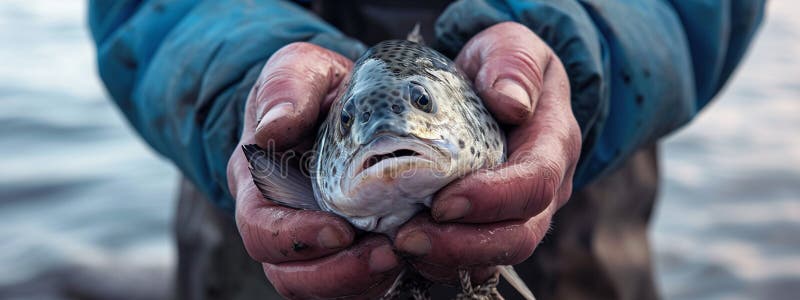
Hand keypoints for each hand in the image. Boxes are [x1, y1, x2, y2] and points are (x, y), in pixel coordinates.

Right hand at [227, 43, 401, 298]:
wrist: (350, 104)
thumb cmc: (320, 89)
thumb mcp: (301, 70)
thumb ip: (284, 88)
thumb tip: (273, 127)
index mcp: (260, 182)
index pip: (260, 227)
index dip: (294, 237)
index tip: (339, 230)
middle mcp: (283, 220)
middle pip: (289, 272)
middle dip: (336, 271)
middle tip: (386, 255)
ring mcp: (317, 240)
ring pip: (325, 285)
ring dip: (362, 279)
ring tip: (404, 255)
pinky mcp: (352, 249)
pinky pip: (359, 281)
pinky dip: (382, 276)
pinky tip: (412, 255)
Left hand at [395, 22, 581, 281]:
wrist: (497, 89)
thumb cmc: (502, 66)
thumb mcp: (510, 46)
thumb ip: (513, 64)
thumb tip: (511, 101)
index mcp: (552, 143)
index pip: (535, 183)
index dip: (492, 198)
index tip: (444, 202)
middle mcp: (544, 189)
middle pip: (518, 236)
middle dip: (463, 245)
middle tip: (406, 238)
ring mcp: (518, 213)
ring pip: (493, 255)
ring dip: (444, 258)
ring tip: (396, 245)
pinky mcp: (489, 225)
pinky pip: (469, 256)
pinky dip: (436, 260)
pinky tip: (399, 248)